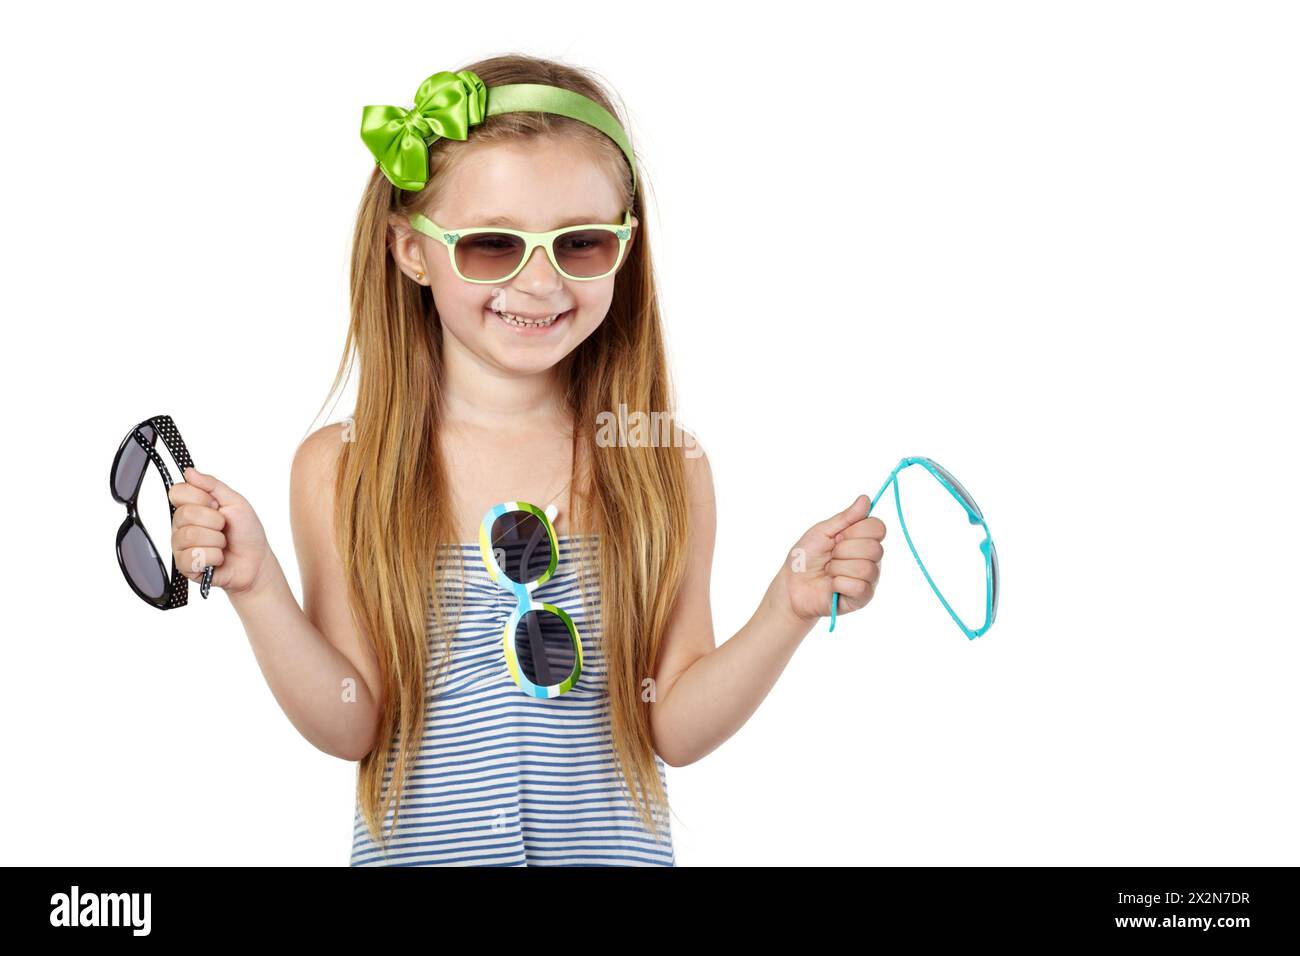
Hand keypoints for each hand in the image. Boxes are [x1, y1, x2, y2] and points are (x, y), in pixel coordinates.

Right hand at [168, 467, 272, 595]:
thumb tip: (189, 471)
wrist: (257, 561)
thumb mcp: (235, 502)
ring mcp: (182, 546)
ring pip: (189, 536)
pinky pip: (192, 557)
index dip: (199, 498)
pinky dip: (213, 557)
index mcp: (192, 507)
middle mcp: (182, 525)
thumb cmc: (247, 532)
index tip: (215, 505)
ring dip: (216, 540)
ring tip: (223, 544)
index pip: (177, 492)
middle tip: (223, 527)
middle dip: (214, 521)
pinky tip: (218, 558)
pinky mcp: (185, 566)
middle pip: (184, 514)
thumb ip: (213, 485)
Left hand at [777, 494, 885, 624]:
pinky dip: (839, 583)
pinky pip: (860, 586)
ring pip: (866, 568)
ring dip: (838, 568)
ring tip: (828, 572)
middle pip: (874, 547)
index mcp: (862, 539)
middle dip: (843, 551)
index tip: (838, 536)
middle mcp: (870, 558)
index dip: (856, 531)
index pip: (878, 527)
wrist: (792, 586)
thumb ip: (845, 517)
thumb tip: (865, 498)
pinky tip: (832, 585)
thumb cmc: (806, 558)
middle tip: (830, 556)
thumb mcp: (822, 532)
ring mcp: (869, 578)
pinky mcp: (862, 597)